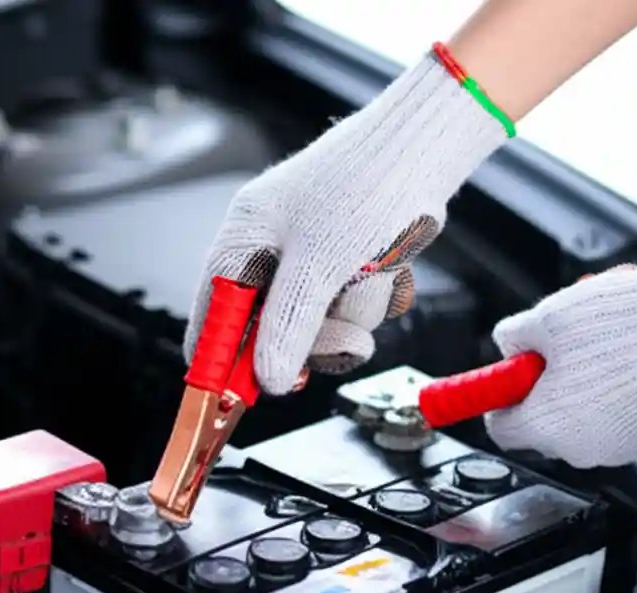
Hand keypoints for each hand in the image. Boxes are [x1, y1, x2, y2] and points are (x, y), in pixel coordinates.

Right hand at [184, 55, 505, 394]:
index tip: (238, 399)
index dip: (222, 361)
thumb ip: (286, 328)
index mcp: (241, 241)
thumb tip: (265, 380)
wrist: (424, 148)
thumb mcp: (318, 268)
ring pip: (321, 324)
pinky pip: (352, 306)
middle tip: (340, 335)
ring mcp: (310, 258)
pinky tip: (388, 265)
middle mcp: (269, 250)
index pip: (212, 318)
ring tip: (373, 274)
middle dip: (313, 337)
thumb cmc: (362, 186)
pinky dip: (374, 295)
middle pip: (271, 331)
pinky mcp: (346, 262)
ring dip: (355, 312)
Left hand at [484, 259, 636, 467]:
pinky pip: (629, 419)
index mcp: (545, 426)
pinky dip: (626, 396)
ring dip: (589, 390)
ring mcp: (626, 449)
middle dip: (549, 391)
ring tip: (607, 348)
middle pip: (547, 426)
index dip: (503, 400)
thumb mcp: (547, 317)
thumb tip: (510, 345)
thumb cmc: (624, 324)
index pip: (502, 430)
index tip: (512, 380)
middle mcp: (583, 450)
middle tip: (563, 351)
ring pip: (589, 422)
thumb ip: (514, 337)